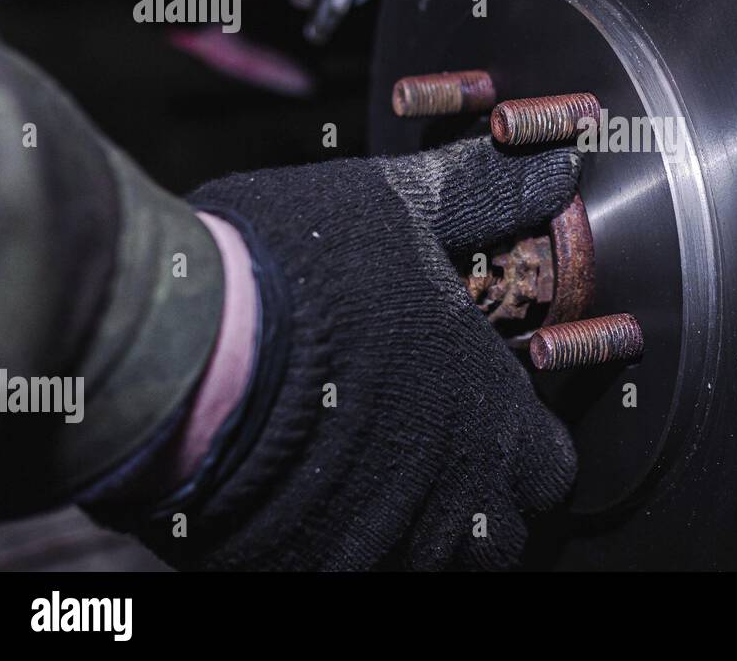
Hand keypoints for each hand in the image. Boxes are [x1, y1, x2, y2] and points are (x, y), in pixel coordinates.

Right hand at [134, 137, 580, 569]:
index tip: (485, 416)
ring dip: (406, 523)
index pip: (550, 468)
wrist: (184, 347)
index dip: (523, 446)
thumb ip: (485, 196)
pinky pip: (347, 571)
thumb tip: (552, 164)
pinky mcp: (307, 572)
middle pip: (497, 535)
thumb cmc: (303, 271)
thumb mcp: (403, 207)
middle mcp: (452, 499)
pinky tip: (302, 492)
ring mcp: (382, 546)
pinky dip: (337, 543)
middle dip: (474, 501)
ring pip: (424, 560)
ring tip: (358, 467)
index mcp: (492, 417)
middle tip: (423, 448)